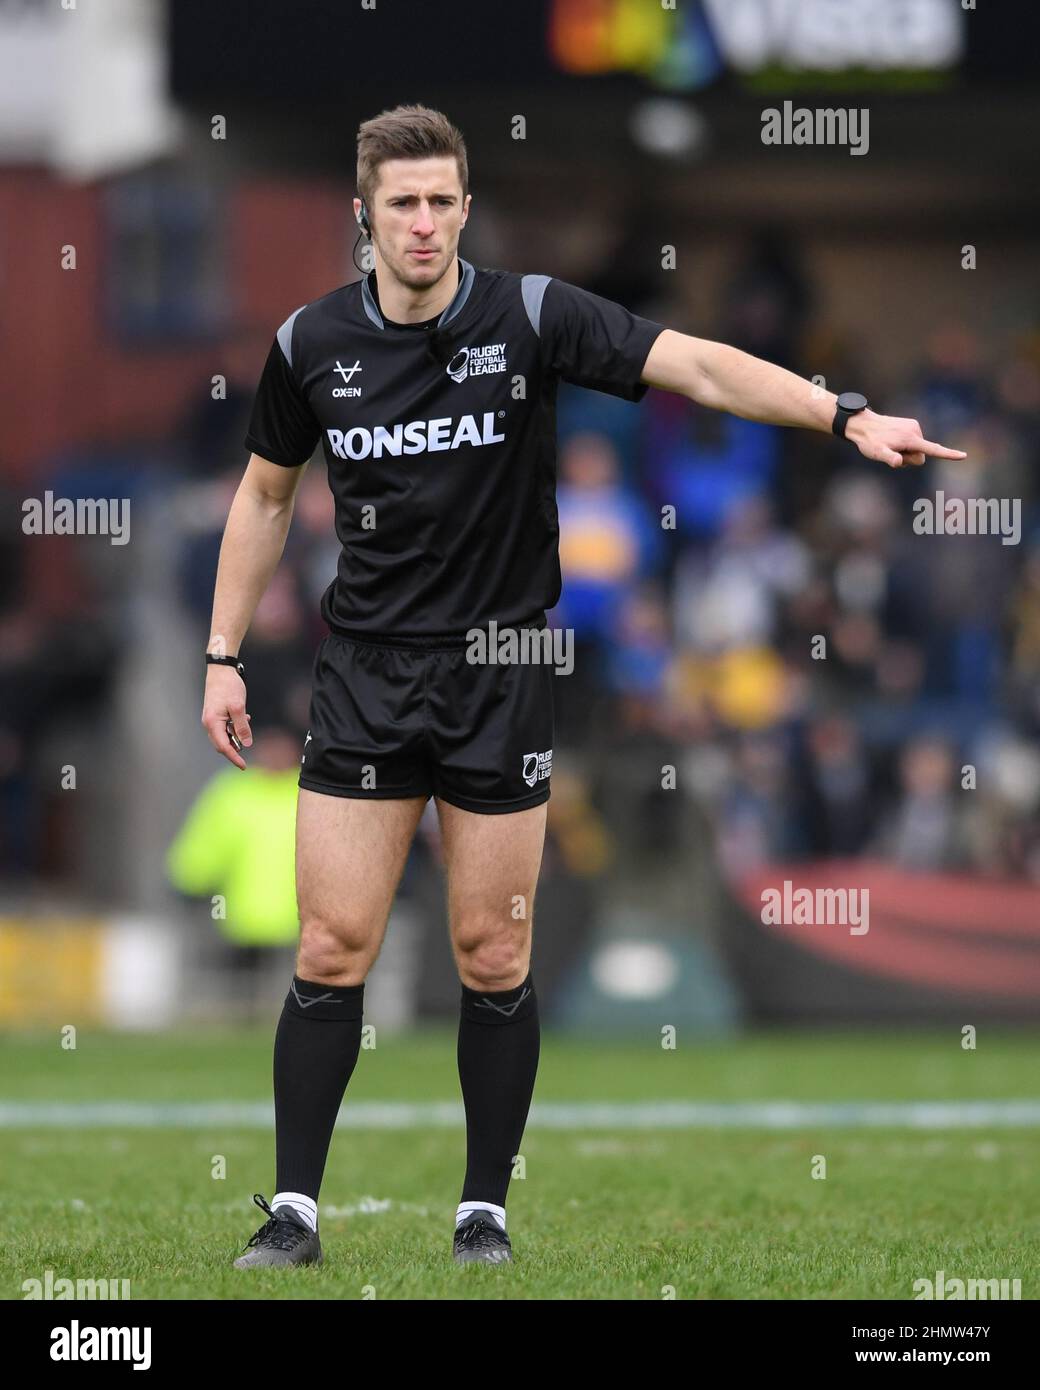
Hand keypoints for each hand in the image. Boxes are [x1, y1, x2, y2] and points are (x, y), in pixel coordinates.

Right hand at [202, 666, 251, 769]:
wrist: (221, 670)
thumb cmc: (228, 686)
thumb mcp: (238, 707)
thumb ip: (242, 726)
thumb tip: (246, 744)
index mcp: (212, 723)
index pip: (223, 746)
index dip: (234, 757)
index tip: (243, 766)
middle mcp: (209, 723)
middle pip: (222, 744)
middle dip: (234, 749)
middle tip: (246, 753)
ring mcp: (211, 718)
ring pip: (224, 735)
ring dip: (235, 736)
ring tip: (246, 727)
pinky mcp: (215, 714)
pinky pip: (224, 727)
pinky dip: (234, 727)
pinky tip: (244, 719)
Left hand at [846, 409, 966, 467]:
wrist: (863, 424)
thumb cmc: (869, 441)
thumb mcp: (877, 453)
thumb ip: (889, 458)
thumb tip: (898, 462)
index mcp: (911, 439)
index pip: (934, 449)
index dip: (948, 454)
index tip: (963, 456)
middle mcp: (916, 431)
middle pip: (922, 455)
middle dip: (910, 458)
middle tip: (891, 452)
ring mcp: (914, 427)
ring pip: (917, 449)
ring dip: (906, 451)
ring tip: (889, 445)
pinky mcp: (911, 425)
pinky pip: (914, 442)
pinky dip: (905, 444)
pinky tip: (891, 440)